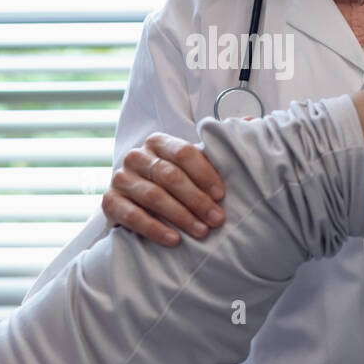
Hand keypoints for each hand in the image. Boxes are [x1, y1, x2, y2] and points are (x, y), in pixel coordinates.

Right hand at [103, 133, 226, 246]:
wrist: (135, 204)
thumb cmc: (172, 184)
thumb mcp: (192, 165)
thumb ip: (218, 147)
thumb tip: (253, 123)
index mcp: (158, 142)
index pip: (183, 152)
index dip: (205, 174)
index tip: (222, 195)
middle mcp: (136, 156)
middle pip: (170, 176)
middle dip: (197, 199)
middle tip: (217, 219)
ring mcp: (120, 179)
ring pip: (153, 196)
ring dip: (180, 216)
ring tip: (202, 232)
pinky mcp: (109, 202)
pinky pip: (132, 215)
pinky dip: (154, 228)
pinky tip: (174, 240)